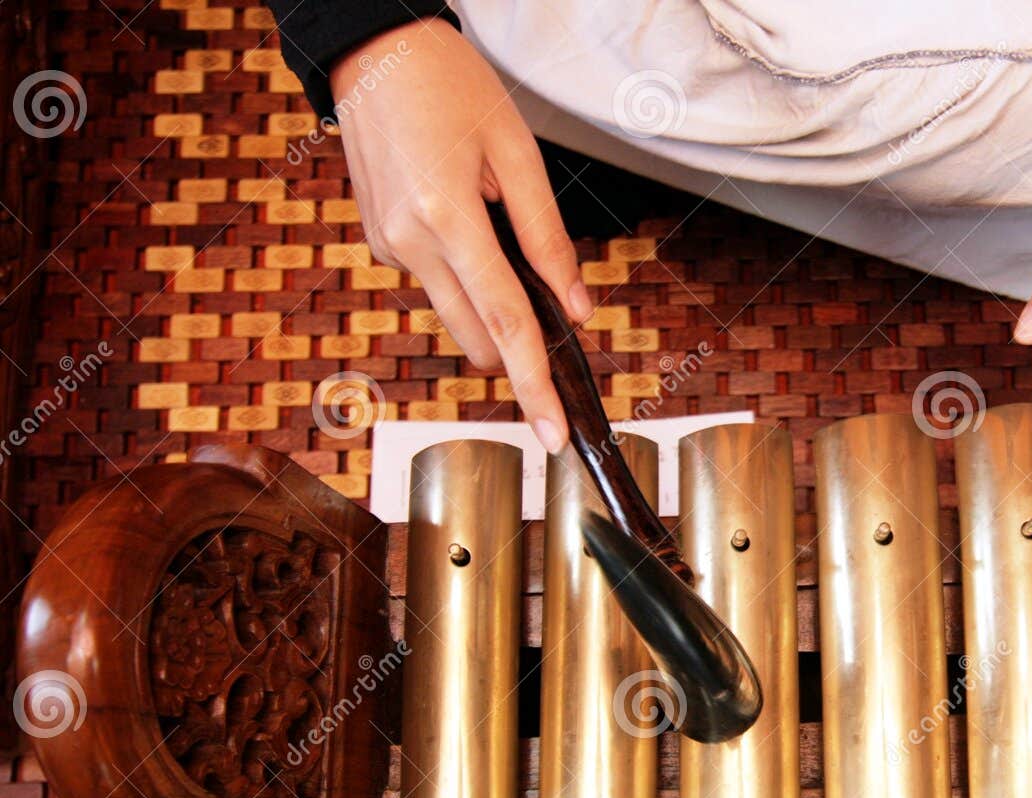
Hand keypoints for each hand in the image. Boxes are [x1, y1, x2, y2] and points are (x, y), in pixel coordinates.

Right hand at [331, 19, 589, 452]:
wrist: (374, 50)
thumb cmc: (449, 85)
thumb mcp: (518, 153)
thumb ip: (550, 238)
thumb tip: (577, 308)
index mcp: (447, 218)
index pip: (505, 324)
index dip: (535, 384)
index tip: (553, 434)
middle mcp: (409, 242)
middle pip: (478, 338)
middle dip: (515, 343)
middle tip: (550, 305)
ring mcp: (387, 246)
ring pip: (455, 315)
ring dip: (487, 303)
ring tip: (494, 226)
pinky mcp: (379, 241)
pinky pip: (434, 280)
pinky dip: (461, 269)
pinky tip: (460, 212)